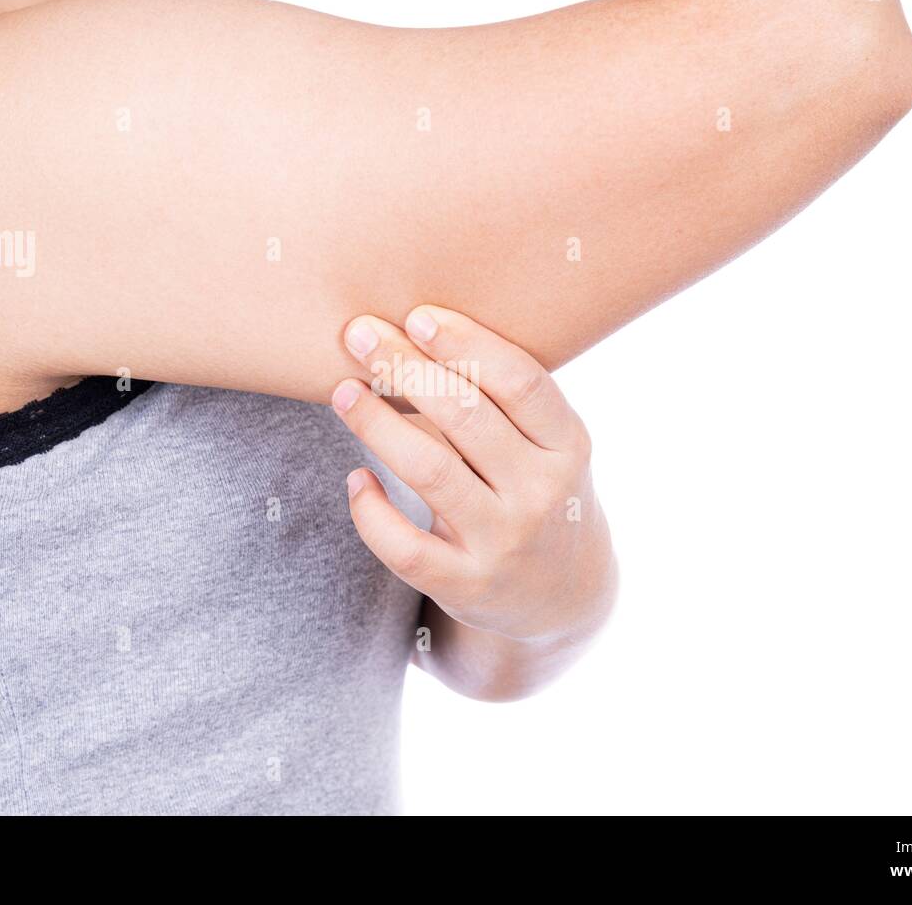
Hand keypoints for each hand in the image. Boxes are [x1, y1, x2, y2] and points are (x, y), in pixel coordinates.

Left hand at [331, 306, 616, 643]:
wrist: (563, 596)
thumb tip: (416, 328)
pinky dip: (372, 511)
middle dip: (405, 368)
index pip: (521, 382)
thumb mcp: (549, 446)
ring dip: (378, 424)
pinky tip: (356, 479)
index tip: (418, 316)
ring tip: (343, 392)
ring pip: (430, 472)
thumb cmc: (538, 492)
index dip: (468, 343)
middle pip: (467, 417)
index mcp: (567, 445)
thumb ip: (504, 400)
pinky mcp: (467, 585)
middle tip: (359, 334)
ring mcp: (505, 542)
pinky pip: (405, 547)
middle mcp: (542, 493)